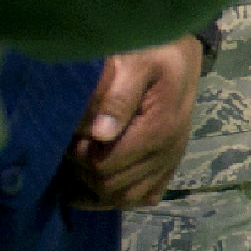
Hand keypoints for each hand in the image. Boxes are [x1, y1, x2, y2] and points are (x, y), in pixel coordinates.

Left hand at [68, 36, 204, 208]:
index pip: (105, 167)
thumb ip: (118, 96)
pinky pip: (146, 196)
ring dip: (97, 190)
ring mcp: (170, 161)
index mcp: (158, 130)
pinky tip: (100, 184)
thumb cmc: (156, 52)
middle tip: (69, 148)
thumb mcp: (136, 63)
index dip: (79, 158)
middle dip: (83, 173)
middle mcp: (167, 153)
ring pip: (127, 198)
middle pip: (112, 186)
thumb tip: (100, 134)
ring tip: (78, 169)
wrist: (182, 54)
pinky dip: (120, 197)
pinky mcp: (170, 164)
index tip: (68, 137)